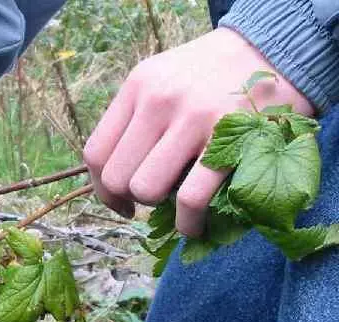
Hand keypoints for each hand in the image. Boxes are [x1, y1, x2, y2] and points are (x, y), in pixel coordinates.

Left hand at [82, 27, 313, 236]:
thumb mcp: (162, 78)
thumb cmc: (211, 74)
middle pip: (117, 177)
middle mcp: (159, 99)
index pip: (95, 152)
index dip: (102, 189)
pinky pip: (190, 199)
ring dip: (159, 209)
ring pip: (146, 190)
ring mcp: (193, 118)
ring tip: (175, 205)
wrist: (274, 48)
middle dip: (130, 199)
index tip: (119, 201)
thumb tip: (115, 178)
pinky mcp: (230, 139)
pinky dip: (188, 223)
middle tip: (151, 201)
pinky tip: (194, 225)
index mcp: (137, 86)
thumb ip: (135, 118)